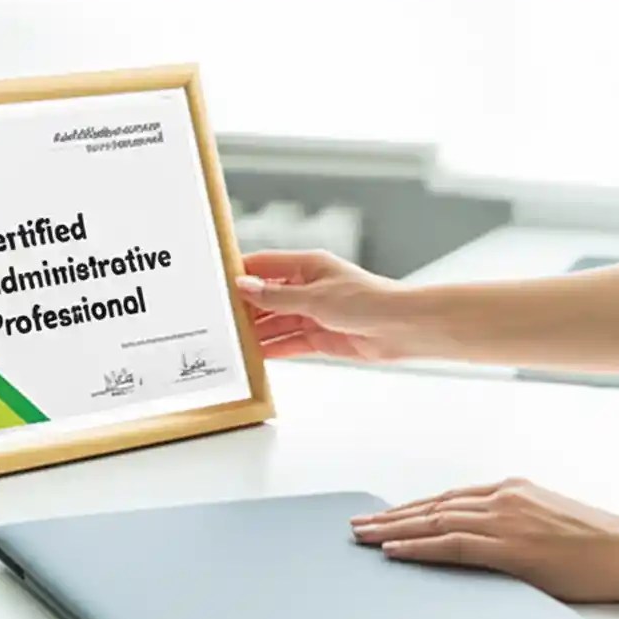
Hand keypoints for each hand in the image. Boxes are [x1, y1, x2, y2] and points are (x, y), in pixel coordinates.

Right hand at [236, 250, 405, 361]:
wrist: (401, 328)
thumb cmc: (368, 301)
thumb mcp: (315, 297)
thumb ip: (277, 296)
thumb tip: (245, 286)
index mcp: (308, 266)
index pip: (265, 264)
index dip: (241, 272)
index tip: (216, 281)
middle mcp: (309, 287)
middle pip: (268, 296)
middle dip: (246, 308)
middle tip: (220, 319)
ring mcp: (314, 313)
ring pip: (277, 321)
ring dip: (258, 331)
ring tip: (232, 340)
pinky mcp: (321, 337)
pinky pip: (290, 342)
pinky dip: (274, 348)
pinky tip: (256, 354)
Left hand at [350, 478, 618, 602]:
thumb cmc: (597, 542)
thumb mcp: (549, 518)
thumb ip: (515, 520)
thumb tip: (491, 536)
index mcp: (512, 488)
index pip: (449, 497)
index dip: (414, 506)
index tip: (388, 515)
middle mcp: (503, 497)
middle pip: (433, 505)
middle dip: (392, 516)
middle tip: (359, 524)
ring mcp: (506, 519)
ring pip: (434, 521)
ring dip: (394, 530)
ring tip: (364, 537)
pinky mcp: (510, 546)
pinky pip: (452, 544)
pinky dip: (419, 547)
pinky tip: (394, 551)